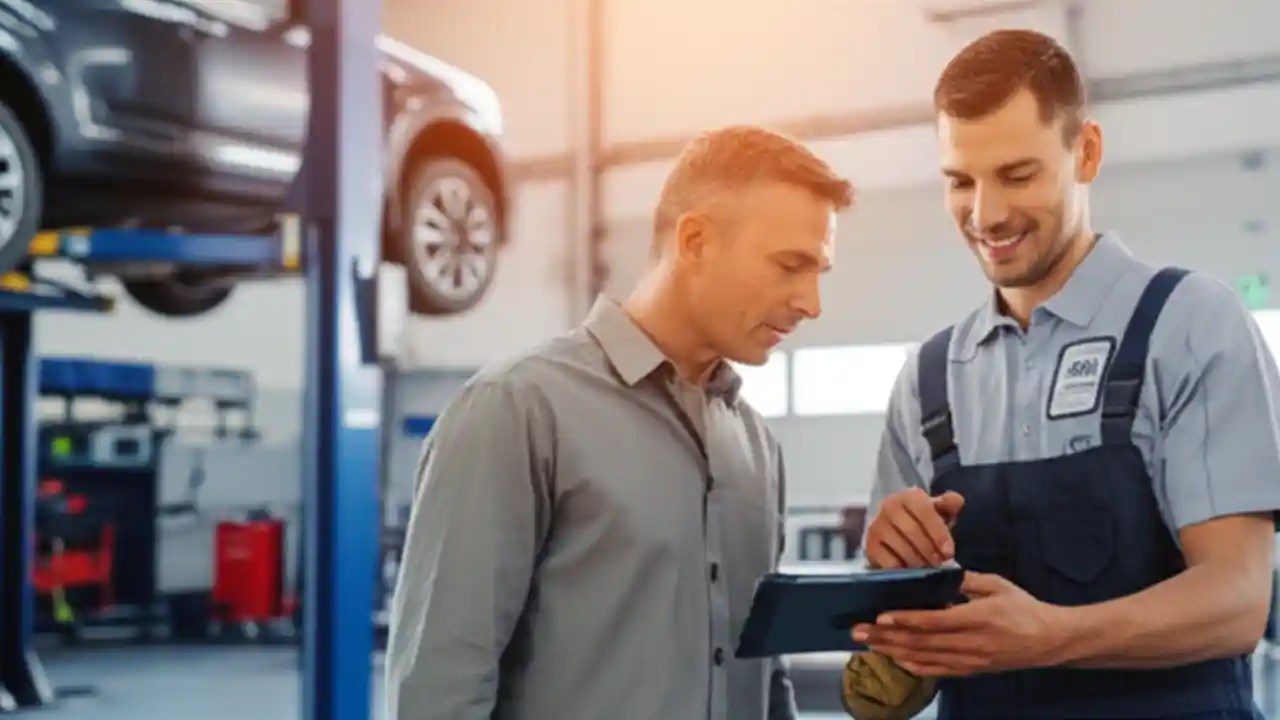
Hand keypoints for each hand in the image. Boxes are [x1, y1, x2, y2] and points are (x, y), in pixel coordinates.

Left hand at [850, 572, 1072, 677]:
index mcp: (979, 619)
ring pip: (924, 659)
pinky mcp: (972, 671)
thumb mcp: (996, 585)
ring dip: (892, 652)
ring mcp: (971, 661)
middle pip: (921, 643)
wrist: (1050, 641)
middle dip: (886, 637)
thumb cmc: (1023, 608)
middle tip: (858, 631)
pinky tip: (895, 659)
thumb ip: (965, 580)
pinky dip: (913, 666)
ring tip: (867, 644)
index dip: (905, 620)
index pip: (934, 622)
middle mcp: (972, 644)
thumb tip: (936, 573)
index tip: (881, 616)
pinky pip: (937, 671)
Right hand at [864, 488, 963, 567]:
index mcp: (908, 496)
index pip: (924, 511)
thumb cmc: (923, 522)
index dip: (938, 533)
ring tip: (928, 569)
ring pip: (901, 548)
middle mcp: (889, 507)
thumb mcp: (939, 511)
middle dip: (929, 550)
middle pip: (912, 531)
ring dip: (918, 562)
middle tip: (940, 564)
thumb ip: (949, 505)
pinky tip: (912, 573)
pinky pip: (888, 562)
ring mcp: (877, 527)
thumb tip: (956, 500)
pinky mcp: (870, 547)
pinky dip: (903, 570)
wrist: (899, 532)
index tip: (949, 552)